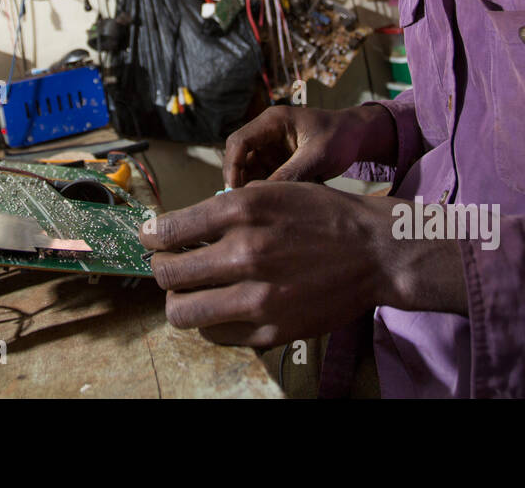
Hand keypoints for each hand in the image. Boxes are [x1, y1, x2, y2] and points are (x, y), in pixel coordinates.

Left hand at [140, 182, 467, 346]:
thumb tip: (173, 229)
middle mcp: (246, 253)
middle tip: (170, 265)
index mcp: (243, 211)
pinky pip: (215, 333)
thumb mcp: (270, 191)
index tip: (149, 239)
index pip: (167, 231)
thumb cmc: (321, 214)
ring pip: (182, 312)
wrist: (375, 251)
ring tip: (192, 290)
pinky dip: (212, 320)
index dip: (150, 237)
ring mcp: (259, 297)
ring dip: (180, 301)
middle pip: (167, 274)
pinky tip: (224, 304)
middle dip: (161, 269)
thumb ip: (222, 209)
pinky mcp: (272, 330)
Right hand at [222, 104, 397, 187]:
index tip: (236, 190)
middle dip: (241, 181)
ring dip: (257, 188)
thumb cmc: (340, 137)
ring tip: (273, 204)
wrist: (357, 136)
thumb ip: (291, 173)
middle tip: (248, 205)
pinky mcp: (279, 162)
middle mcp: (267, 134)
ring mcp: (271, 149)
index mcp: (272, 121)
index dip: (232, 166)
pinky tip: (283, 201)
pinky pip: (265, 179)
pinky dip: (270, 191)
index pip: (238, 142)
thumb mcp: (317, 156)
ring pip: (251, 172)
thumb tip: (263, 194)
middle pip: (240, 158)